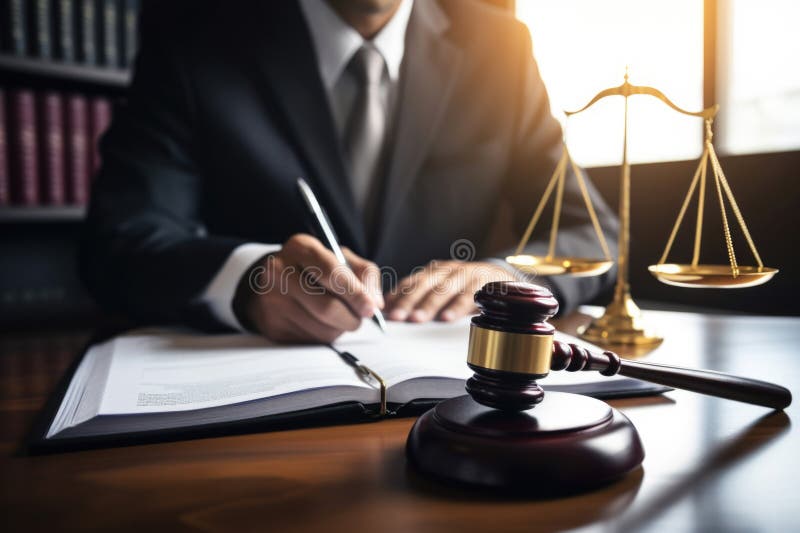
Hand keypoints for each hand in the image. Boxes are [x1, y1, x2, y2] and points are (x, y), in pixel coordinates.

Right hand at [234, 234, 382, 342]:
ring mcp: (272, 301)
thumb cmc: (316, 268)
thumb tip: (375, 303)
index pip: (331, 273)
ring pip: (321, 329)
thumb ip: (364, 274)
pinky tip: (320, 323)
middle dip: (351, 317)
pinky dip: (324, 337)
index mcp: (300, 248)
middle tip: (361, 318)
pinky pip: (310, 341)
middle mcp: (280, 271)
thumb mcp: (341, 258)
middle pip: (326, 307)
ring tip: (339, 317)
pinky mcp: (272, 326)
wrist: (274, 281)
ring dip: (339, 329)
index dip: (355, 293)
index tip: (371, 308)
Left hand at [385, 261, 514, 322]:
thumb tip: (390, 313)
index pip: (412, 282)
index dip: (398, 296)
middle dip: (408, 301)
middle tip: (397, 317)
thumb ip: (420, 300)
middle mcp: (448, 270)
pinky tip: (448, 318)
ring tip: (417, 319)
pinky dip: (458, 306)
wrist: (505, 280)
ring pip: (444, 288)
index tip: (385, 313)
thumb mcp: (444, 292)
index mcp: (435, 272)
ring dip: (430, 304)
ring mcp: (467, 274)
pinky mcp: (485, 281)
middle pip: (424, 284)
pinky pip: (469, 294)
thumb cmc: (468, 290)